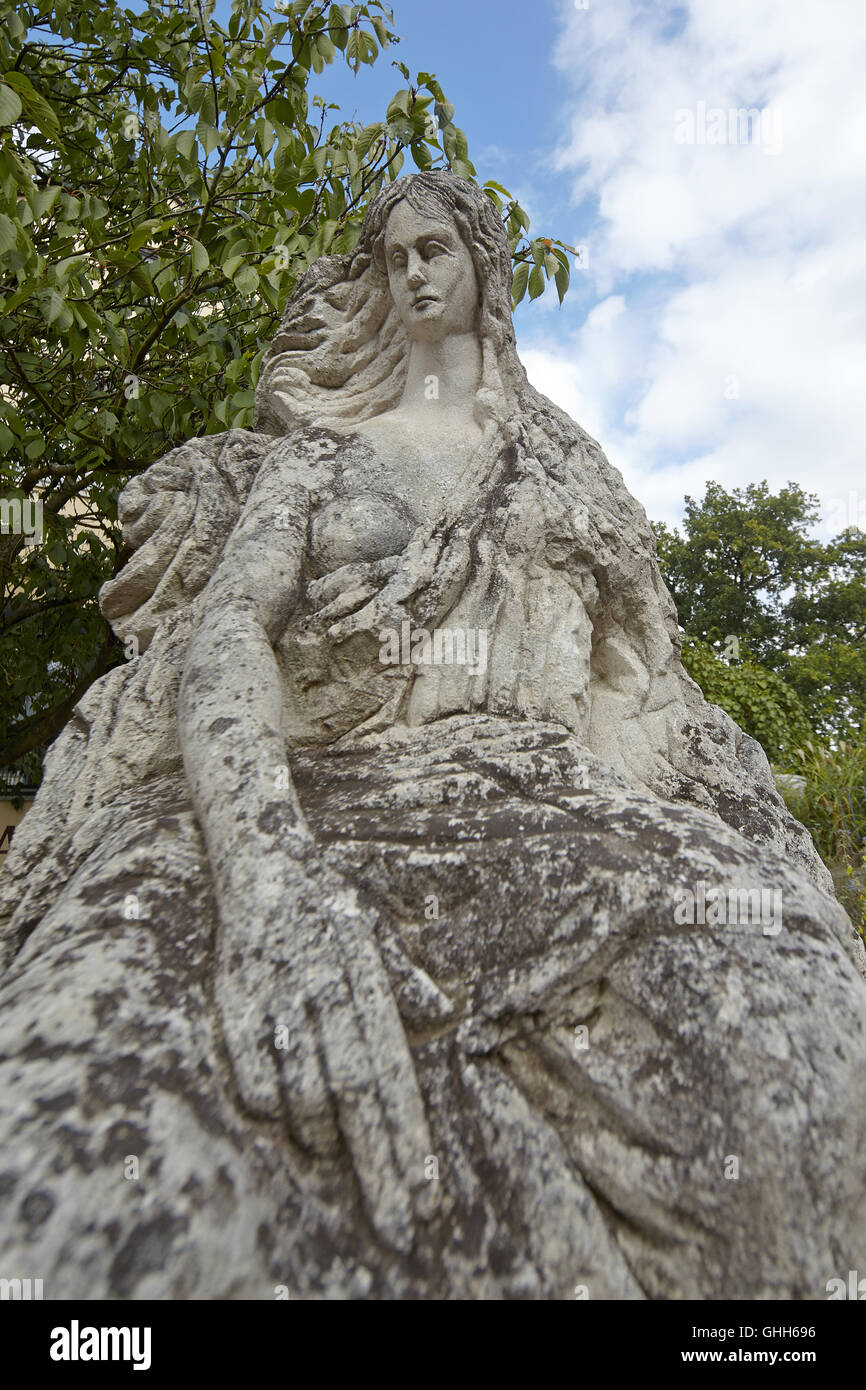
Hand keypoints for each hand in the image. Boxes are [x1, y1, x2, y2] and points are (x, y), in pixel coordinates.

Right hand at [214, 838, 438, 1252]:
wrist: (256, 852)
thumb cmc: (322, 897)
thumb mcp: (374, 926)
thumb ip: (403, 974)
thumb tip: (440, 1012)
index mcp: (364, 977)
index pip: (392, 1073)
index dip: (410, 1137)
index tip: (427, 1192)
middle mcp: (324, 988)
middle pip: (356, 1092)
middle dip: (381, 1164)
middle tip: (401, 1223)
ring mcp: (277, 993)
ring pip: (304, 1087)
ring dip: (326, 1136)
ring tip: (346, 1167)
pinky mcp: (233, 996)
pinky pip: (250, 1070)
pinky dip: (271, 1104)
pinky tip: (288, 1123)